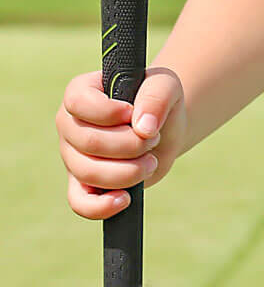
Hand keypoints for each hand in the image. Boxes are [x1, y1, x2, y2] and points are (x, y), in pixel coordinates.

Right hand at [56, 66, 185, 218]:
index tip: (133, 114)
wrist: (163, 130)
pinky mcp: (81, 184)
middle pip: (89, 142)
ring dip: (128, 170)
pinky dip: (102, 206)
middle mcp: (70, 125)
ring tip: (151, 161)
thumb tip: (144, 128)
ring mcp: (72, 157)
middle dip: (131, 144)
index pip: (78, 102)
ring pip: (88, 172)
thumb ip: (157, 96)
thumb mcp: (166, 85)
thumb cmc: (158, 101)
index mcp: (82, 91)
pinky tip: (126, 199)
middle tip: (153, 139)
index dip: (108, 112)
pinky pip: (80, 203)